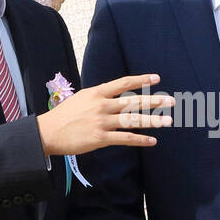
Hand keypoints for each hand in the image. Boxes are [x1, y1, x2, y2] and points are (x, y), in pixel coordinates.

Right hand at [37, 73, 172, 155]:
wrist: (47, 132)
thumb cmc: (64, 116)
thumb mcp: (81, 99)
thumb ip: (99, 97)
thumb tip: (114, 96)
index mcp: (97, 93)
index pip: (123, 83)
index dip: (141, 80)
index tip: (156, 79)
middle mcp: (101, 105)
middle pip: (133, 101)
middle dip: (154, 101)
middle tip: (171, 101)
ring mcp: (101, 122)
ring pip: (132, 120)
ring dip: (152, 121)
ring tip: (168, 121)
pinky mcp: (99, 138)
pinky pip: (125, 139)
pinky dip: (140, 140)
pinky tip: (152, 141)